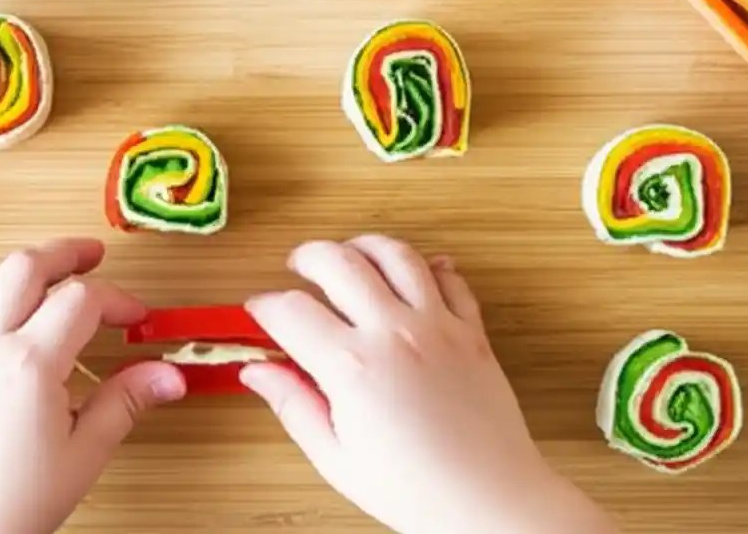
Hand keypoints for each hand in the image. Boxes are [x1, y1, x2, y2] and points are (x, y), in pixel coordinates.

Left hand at [0, 238, 186, 533]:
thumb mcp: (86, 453)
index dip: (117, 298)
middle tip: (90, 254)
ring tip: (39, 276)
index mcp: (29, 365)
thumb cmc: (16, 504)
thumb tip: (168, 374)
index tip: (134, 315)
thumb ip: (126, 401)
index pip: (82, 300)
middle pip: (25, 267)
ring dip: (11, 269)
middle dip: (64, 252)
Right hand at [242, 236, 615, 533]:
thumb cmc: (416, 490)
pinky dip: (428, 266)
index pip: (290, 309)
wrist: (490, 501)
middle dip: (307, 256)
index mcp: (351, 366)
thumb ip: (293, 404)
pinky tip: (412, 275)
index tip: (259, 312)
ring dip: (364, 246)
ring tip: (349, 257)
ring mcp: (437, 326)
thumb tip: (257, 371)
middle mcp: (394, 333)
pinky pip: (449, 278)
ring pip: (395, 254)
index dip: (264, 306)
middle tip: (297, 267)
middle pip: (338, 260)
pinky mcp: (472, 331)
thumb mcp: (336, 457)